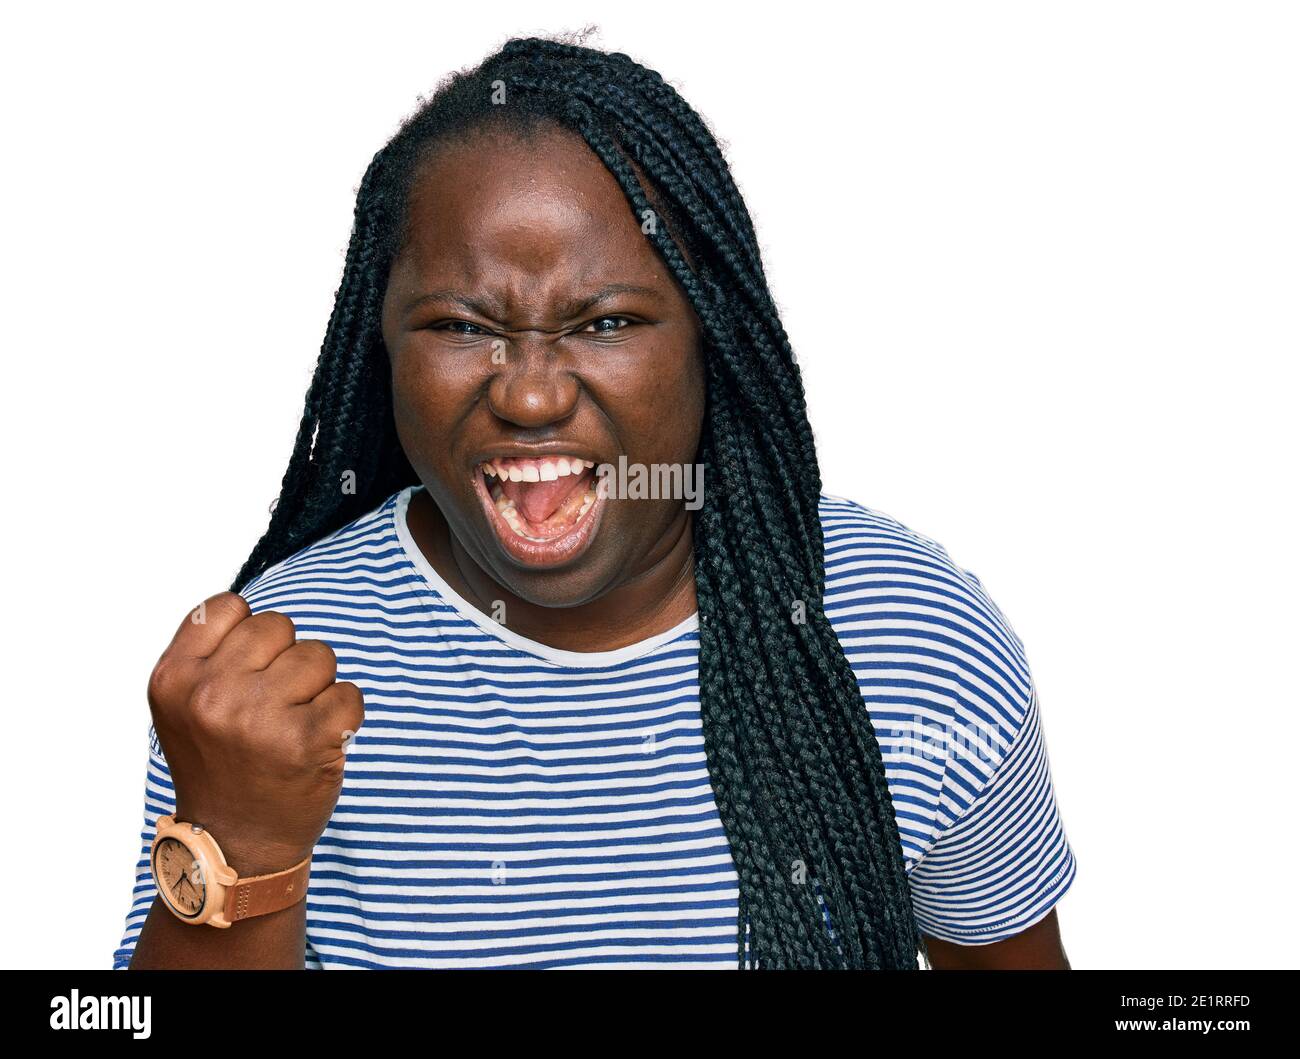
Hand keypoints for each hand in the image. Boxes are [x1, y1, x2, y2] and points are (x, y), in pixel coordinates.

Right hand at [147, 592, 363, 875]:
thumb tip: (254, 610)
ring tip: (292, 726)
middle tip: (271, 709)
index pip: (230, 607)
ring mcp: (259, 718)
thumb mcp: (184, 706)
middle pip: (279, 626)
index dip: (249, 638)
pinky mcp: (307, 740)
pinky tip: (319, 743)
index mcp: (174, 679)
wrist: (234, 846)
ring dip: (317, 688)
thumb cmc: (219, 764)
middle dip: (286, 660)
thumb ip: (210, 653)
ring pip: (319, 655)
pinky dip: (345, 716)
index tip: (245, 676)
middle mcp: (211, 694)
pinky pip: (350, 694)